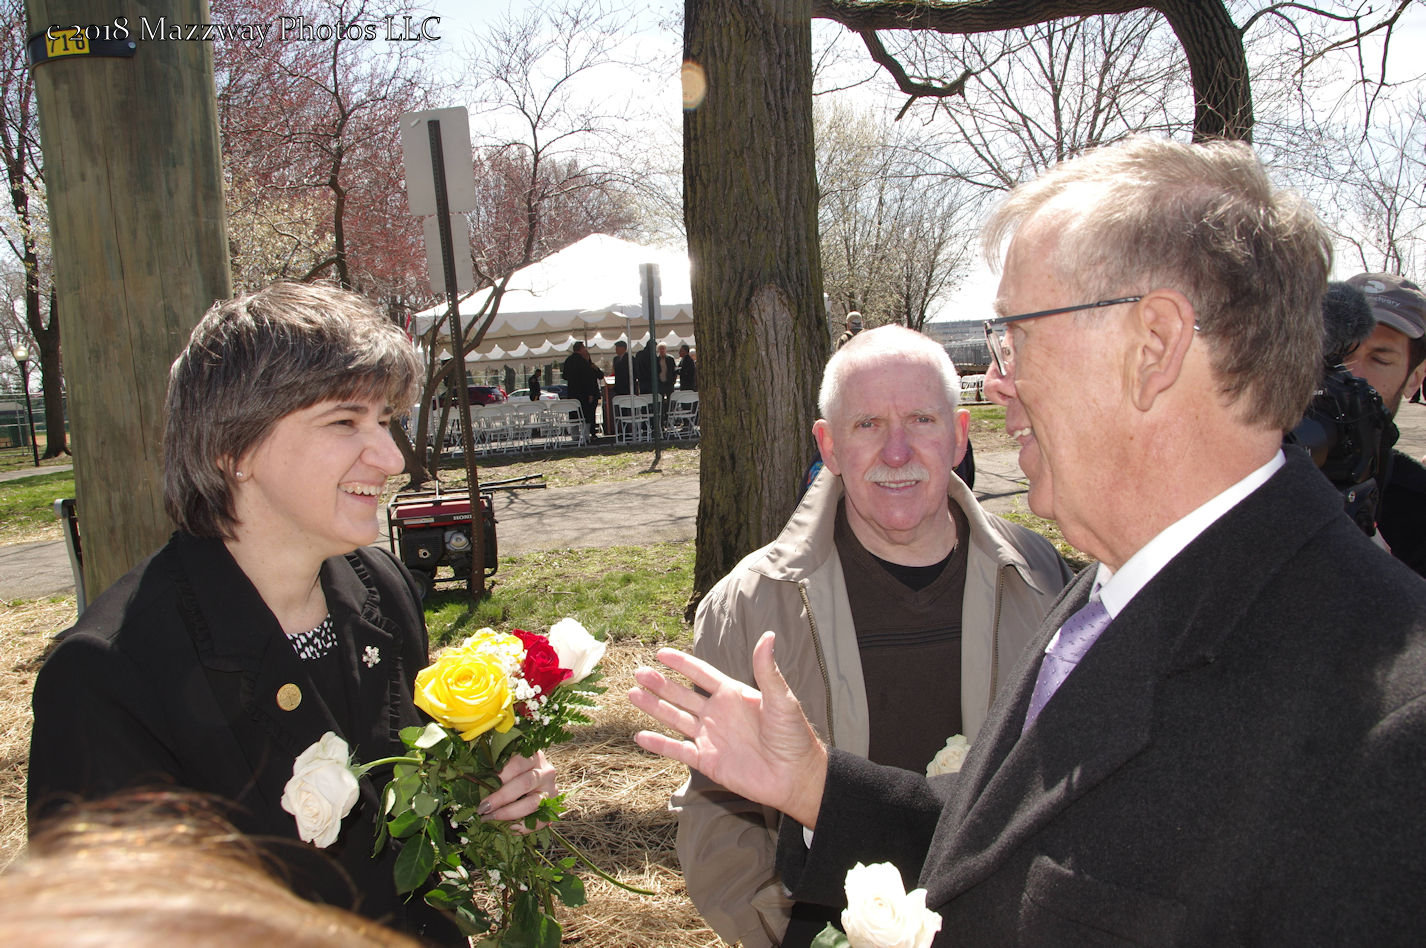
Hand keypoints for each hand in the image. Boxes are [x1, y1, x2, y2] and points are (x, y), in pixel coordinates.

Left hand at [478, 751, 555, 826]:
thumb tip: (474, 780)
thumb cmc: (515, 769)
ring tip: (491, 818)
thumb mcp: (508, 761)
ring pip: (533, 803)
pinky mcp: (552, 805)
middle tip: (482, 808)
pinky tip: (512, 828)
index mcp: (533, 755)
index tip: (481, 786)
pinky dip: (527, 826)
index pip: (516, 764)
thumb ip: (496, 767)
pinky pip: (542, 819)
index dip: (498, 776)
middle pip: (524, 784)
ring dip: (509, 813)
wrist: (536, 775)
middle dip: (500, 798)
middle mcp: (546, 771)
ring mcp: (551, 788)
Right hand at [628, 631, 827, 827]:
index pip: (702, 674)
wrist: (796, 776)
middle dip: (660, 683)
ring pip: (676, 719)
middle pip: (682, 695)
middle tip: (639, 672)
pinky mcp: (708, 761)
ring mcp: (711, 737)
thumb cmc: (794, 735)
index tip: (660, 653)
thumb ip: (767, 670)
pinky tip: (640, 735)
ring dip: (654, 707)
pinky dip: (659, 744)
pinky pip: (678, 751)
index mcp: (733, 694)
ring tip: (632, 694)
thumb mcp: (781, 699)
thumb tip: (768, 635)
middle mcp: (718, 714)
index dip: (682, 663)